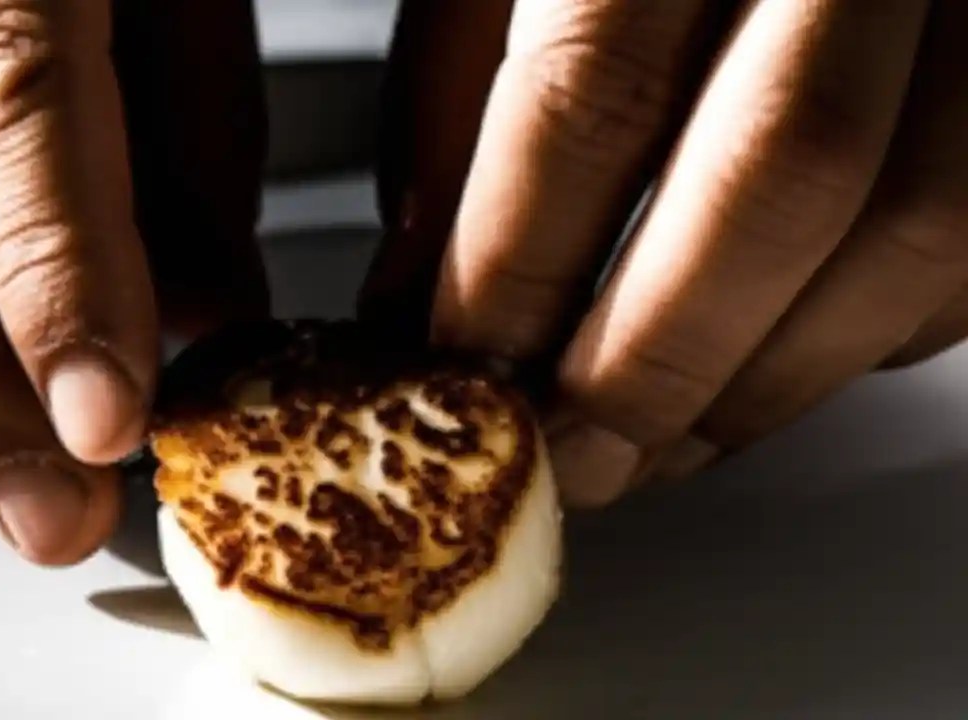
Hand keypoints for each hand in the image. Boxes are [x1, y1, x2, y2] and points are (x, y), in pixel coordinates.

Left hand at [364, 0, 967, 504]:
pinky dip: (867, 337)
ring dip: (770, 378)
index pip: (592, 93)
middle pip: (781, 173)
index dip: (516, 267)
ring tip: (658, 447)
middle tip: (571, 457)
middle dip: (657, 359)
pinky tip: (767, 372)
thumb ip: (452, 101)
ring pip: (915, 223)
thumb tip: (418, 297)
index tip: (463, 374)